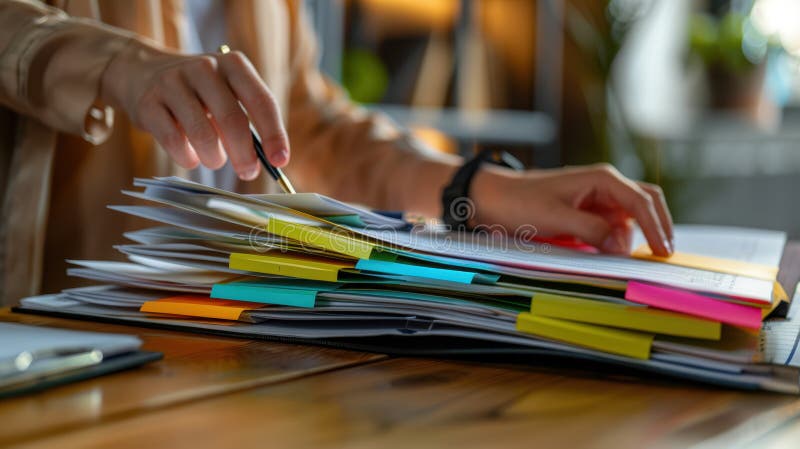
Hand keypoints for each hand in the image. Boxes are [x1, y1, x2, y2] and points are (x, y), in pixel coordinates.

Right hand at [100, 39, 288, 179]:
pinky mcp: (148, 103)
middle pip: (233, 120)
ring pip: (203, 133)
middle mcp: (204, 68)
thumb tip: (270, 160)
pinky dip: (188, 158)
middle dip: (245, 154)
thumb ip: (249, 122)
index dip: (274, 134)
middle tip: (248, 172)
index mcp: (233, 65)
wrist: (142, 72)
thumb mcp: (227, 94)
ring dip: (215, 158)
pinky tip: (191, 157)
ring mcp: (173, 83)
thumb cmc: (199, 93)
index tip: (280, 161)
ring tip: (215, 160)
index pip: (262, 101)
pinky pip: (174, 141)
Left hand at [471, 163, 673, 255]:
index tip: (663, 251)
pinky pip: (612, 225)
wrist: (492, 199)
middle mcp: (604, 185)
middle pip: (645, 203)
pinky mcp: (586, 212)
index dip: (657, 227)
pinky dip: (618, 239)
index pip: (641, 202)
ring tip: (634, 259)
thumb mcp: (556, 218)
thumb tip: (623, 246)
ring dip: (635, 236)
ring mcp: (596, 198)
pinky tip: (616, 254)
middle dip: (658, 226)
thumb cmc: (520, 203)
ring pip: (630, 217)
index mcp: (602, 179)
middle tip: (664, 254)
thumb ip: (592, 230)